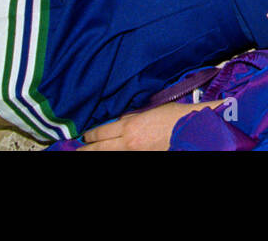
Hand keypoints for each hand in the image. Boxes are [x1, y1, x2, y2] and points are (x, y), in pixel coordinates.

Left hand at [77, 100, 222, 150]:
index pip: (99, 132)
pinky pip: (121, 157)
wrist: (190, 130)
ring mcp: (134, 153)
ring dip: (96, 153)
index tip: (85, 136)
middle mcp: (127, 142)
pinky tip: (108, 154)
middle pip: (98, 148)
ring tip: (86, 153)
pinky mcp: (143, 157)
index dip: (89, 135)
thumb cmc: (173, 116)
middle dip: (86, 149)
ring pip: (107, 155)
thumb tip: (116, 121)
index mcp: (128, 126)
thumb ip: (130, 116)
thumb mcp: (148, 110)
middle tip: (77, 150)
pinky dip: (113, 155)